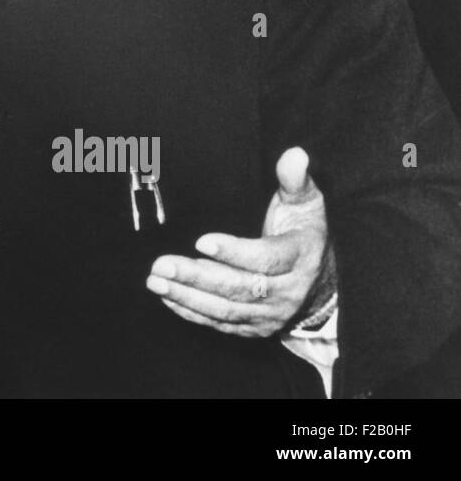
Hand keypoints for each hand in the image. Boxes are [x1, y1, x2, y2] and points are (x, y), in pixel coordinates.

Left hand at [145, 146, 333, 337]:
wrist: (324, 282)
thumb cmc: (306, 231)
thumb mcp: (307, 203)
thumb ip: (295, 180)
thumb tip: (295, 153)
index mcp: (300, 258)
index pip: (266, 259)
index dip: (233, 252)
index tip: (200, 241)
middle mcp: (288, 292)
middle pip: (239, 288)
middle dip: (197, 276)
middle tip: (162, 264)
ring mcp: (271, 314)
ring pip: (226, 309)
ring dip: (188, 296)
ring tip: (155, 281)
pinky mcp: (256, 327)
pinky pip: (222, 323)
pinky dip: (193, 312)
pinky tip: (168, 297)